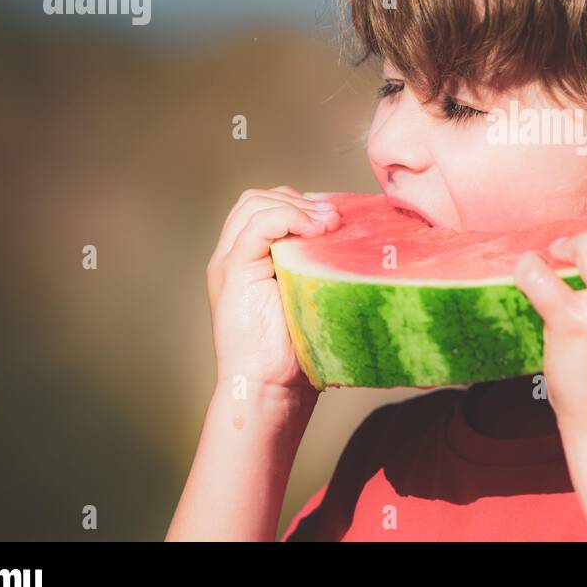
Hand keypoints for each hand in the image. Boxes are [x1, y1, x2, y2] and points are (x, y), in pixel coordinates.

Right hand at [206, 185, 341, 402]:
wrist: (270, 388)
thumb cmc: (297, 350)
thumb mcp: (312, 295)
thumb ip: (320, 265)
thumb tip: (357, 237)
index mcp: (251, 259)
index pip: (268, 206)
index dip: (301, 204)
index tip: (337, 219)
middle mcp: (235, 255)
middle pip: (258, 199)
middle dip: (299, 201)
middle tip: (334, 220)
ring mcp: (229, 262)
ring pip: (254, 204)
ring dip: (297, 207)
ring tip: (328, 225)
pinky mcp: (232, 270)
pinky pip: (256, 224)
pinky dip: (287, 217)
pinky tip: (315, 231)